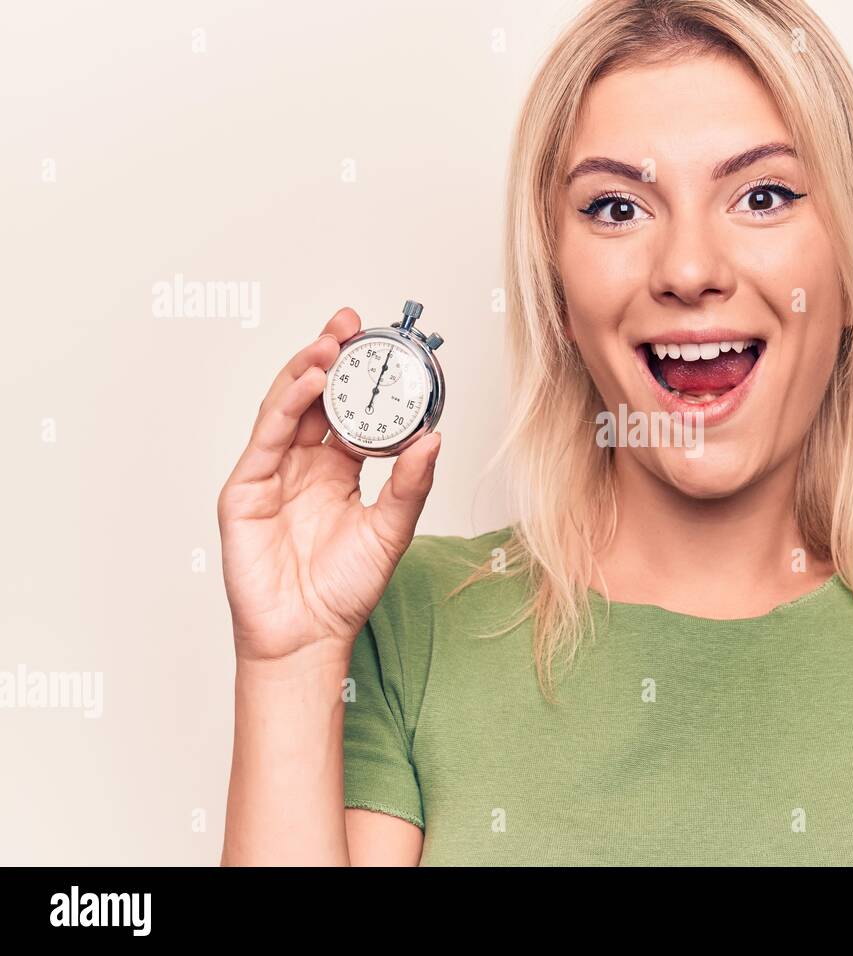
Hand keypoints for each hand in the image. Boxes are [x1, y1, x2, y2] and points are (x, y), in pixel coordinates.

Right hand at [216, 307, 442, 663]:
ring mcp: (272, 473)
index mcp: (340, 470)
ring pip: (286, 407)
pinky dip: (286, 405)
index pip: (350, 409)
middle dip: (331, 356)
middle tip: (353, 324)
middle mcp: (304, 464)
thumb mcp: (392, 530)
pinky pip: (267, 438)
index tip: (386, 343)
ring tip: (333, 342)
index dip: (364, 376)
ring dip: (307, 370)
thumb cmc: (344, 590)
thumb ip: (410, 484)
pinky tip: (309, 381)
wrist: (308, 636)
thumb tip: (435, 437)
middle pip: (315, 396)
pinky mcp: (246, 489)